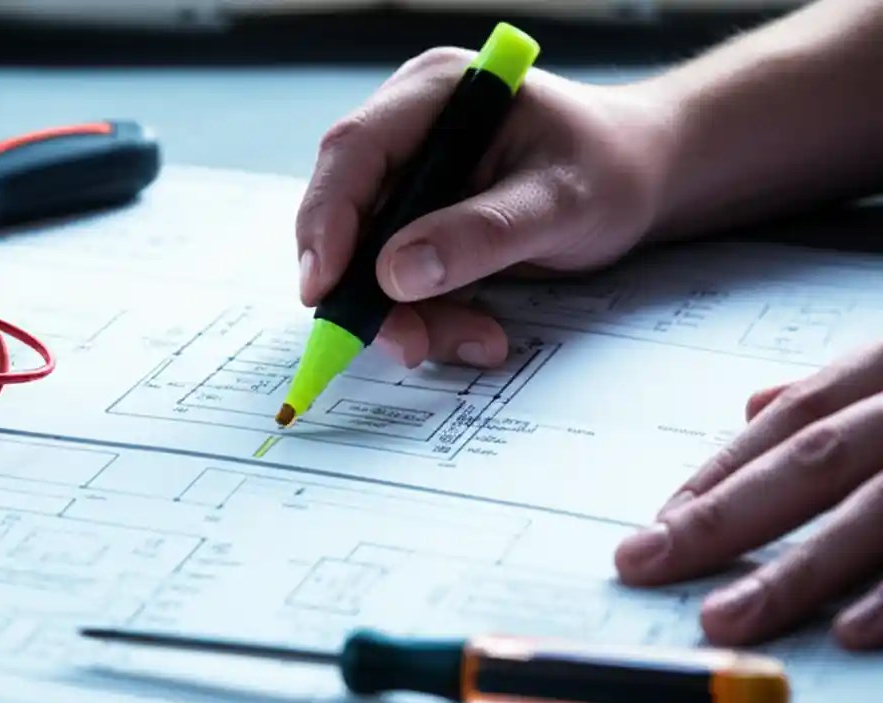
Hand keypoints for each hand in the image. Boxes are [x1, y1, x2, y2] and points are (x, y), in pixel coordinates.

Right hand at [294, 47, 676, 367]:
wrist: (645, 179)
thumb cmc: (612, 169)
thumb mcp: (559, 204)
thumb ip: (481, 235)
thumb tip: (394, 275)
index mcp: (435, 93)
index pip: (353, 151)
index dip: (326, 222)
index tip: (323, 289)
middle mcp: (408, 130)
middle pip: (348, 213)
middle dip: (369, 289)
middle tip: (406, 343)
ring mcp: (410, 176)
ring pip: (368, 259)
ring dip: (409, 314)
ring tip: (476, 340)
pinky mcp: (418, 219)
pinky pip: (396, 278)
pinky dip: (429, 315)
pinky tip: (477, 329)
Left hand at [615, 341, 882, 649]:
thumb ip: (844, 392)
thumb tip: (759, 404)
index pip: (794, 418)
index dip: (722, 470)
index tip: (657, 522)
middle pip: (811, 460)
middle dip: (723, 516)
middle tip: (643, 562)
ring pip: (872, 514)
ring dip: (794, 570)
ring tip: (724, 618)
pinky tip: (845, 633)